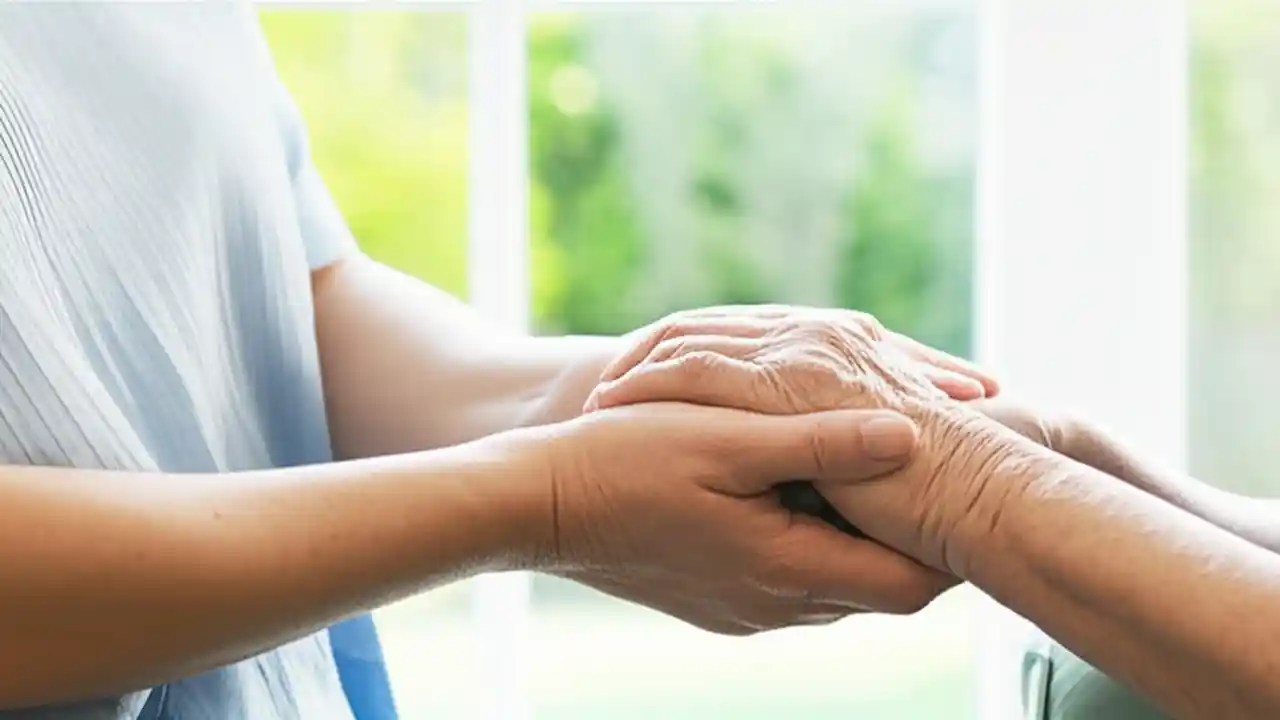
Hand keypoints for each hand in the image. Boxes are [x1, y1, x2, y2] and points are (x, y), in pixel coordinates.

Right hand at [581, 305, 1027, 577]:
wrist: (537, 506)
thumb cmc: (625, 463)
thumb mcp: (726, 439)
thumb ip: (821, 440)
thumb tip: (913, 437)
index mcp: (786, 568)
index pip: (908, 585)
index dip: (953, 551)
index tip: (977, 497)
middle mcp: (774, 604)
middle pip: (878, 588)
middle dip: (913, 539)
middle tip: (945, 479)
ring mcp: (744, 608)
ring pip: (837, 582)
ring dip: (863, 536)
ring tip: (882, 475)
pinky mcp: (718, 598)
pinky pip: (794, 577)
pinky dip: (818, 540)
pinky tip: (805, 490)